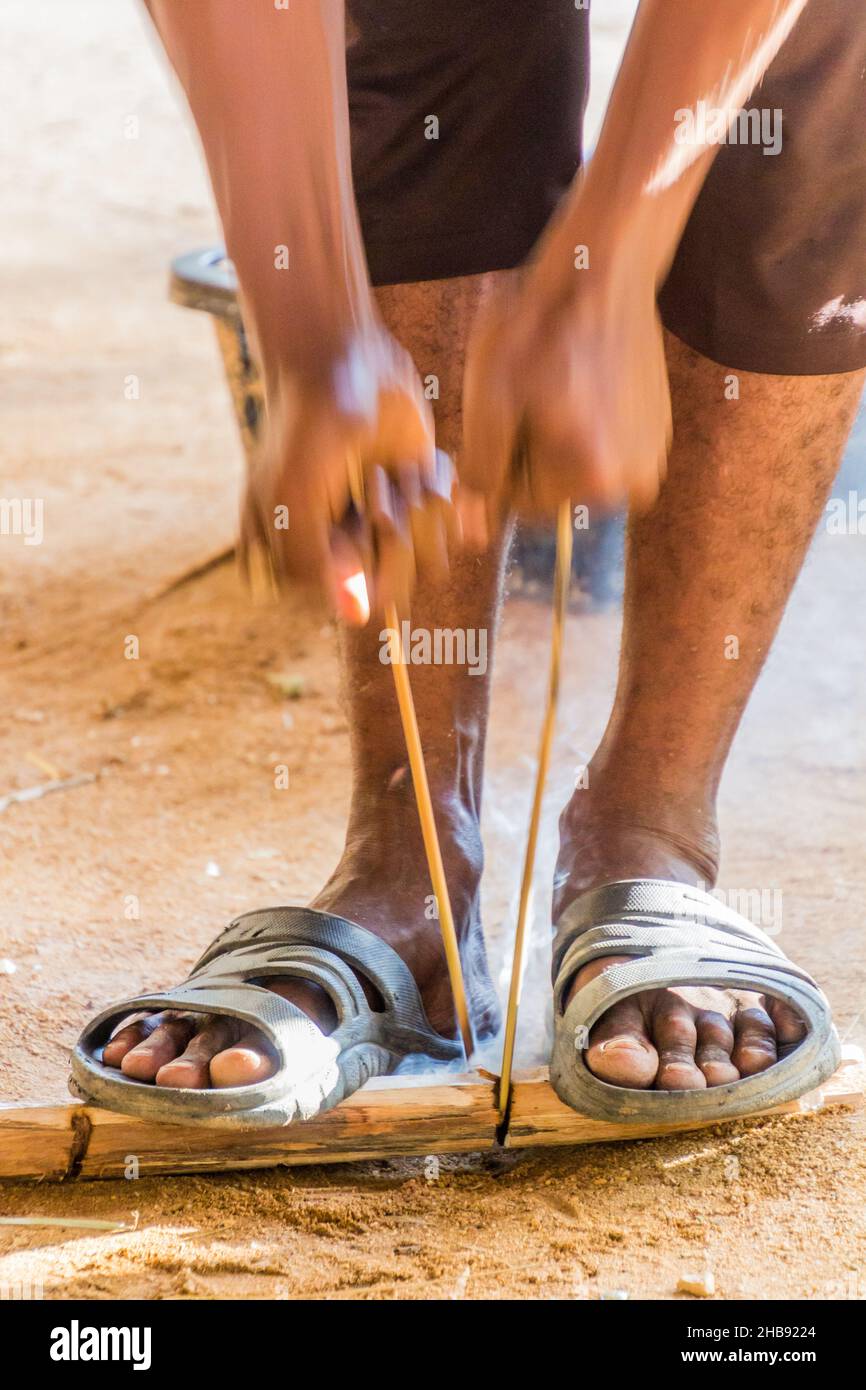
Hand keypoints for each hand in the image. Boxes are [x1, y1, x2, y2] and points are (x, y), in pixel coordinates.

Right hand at [241, 328, 457, 622]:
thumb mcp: (295, 494)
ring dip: (417, 508)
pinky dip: (440, 490)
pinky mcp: (424, 502)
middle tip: (375, 481)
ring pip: (431, 559)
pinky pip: (454, 526)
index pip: (357, 603)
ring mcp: (388, 528)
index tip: (356, 518)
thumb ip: (311, 559)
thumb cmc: (310, 425)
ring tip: (392, 469)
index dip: (367, 564)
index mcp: (307, 560)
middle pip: (400, 585)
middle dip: (395, 531)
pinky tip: (416, 462)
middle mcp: (349, 552)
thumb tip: (354, 618)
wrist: (344, 358)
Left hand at [461, 239, 670, 523]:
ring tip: (559, 385)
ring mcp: (652, 457)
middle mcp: (634, 481)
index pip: (522, 502)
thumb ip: (482, 474)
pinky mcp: (659, 432)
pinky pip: (606, 447)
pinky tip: (583, 382)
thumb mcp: (490, 400)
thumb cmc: (539, 328)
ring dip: (558, 439)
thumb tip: (474, 533)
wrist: (602, 274)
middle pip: (554, 491)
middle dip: (533, 451)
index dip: (504, 457)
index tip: (510, 408)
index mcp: (595, 477)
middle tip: (533, 391)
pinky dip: (588, 424)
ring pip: (579, 470)